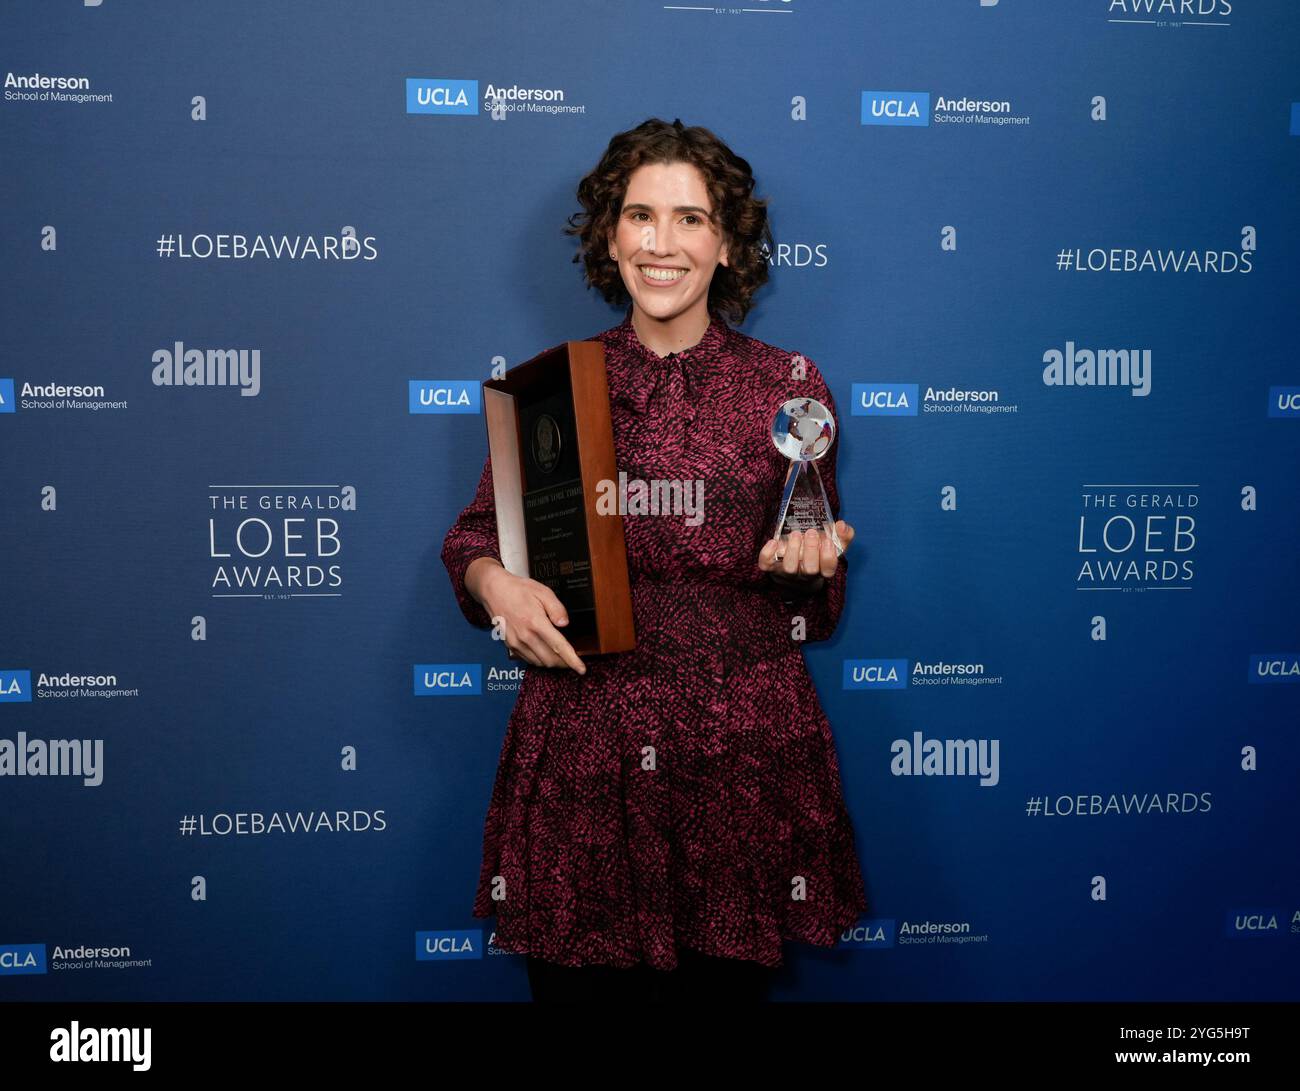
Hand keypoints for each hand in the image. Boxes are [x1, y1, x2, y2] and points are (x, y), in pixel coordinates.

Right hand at [466, 558, 586, 673]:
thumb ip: (557, 608)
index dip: (572, 660)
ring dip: (552, 663)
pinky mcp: (510, 646)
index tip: (582, 669)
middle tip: (573, 658)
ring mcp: (516, 643)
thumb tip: (565, 624)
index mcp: (536, 622)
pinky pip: (529, 660)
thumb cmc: (519, 590)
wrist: (494, 591)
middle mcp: (525, 636)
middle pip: (550, 660)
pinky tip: (545, 651)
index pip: (559, 647)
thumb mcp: (543, 592)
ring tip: (560, 655)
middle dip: (564, 663)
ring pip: (540, 663)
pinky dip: (540, 660)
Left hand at [757, 521, 854, 591]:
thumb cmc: (817, 555)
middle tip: (811, 532)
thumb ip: (842, 536)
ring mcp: (787, 573)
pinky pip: (766, 565)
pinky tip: (773, 542)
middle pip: (810, 570)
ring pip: (789, 567)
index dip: (828, 557)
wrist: (796, 574)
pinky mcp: (771, 568)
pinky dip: (767, 553)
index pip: (828, 570)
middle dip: (811, 550)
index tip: (828, 541)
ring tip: (795, 534)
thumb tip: (841, 525)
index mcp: (822, 570)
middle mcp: (805, 574)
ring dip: (792, 550)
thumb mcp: (833, 547)